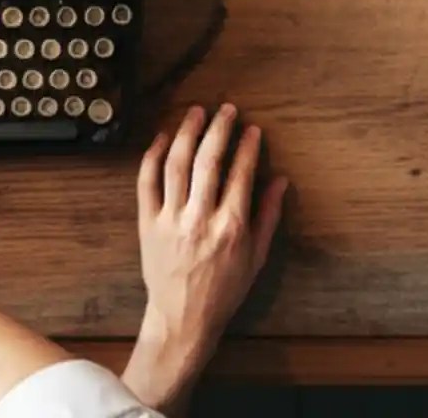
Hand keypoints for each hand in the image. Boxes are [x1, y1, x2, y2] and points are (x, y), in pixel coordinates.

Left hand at [123, 104, 287, 413]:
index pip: (241, 174)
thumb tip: (281, 181)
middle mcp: (200, 219)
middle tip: (226, 110)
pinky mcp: (147, 223)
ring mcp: (171, 220)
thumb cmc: (224, 290)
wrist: (183, 317)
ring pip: (176, 165)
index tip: (253, 130)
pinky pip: (146, 181)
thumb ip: (268, 216)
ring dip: (186, 133)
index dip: (248, 147)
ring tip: (196, 112)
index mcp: (231, 227)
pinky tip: (163, 137)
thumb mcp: (256, 257)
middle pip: (208, 161)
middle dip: (219, 130)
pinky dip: (154, 156)